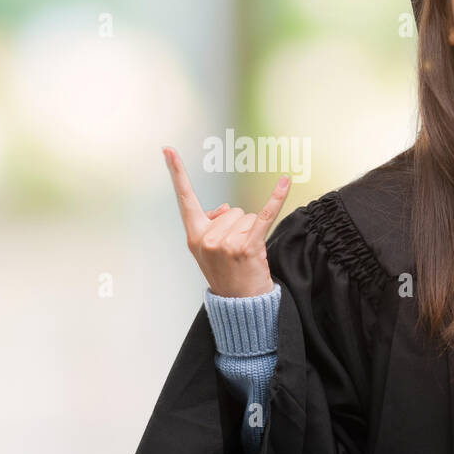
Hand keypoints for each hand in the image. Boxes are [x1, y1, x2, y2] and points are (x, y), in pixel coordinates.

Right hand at [163, 146, 291, 297]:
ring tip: (246, 255)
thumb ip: (210, 224)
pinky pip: (264, 216)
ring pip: (247, 217)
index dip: (177, 173)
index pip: (185, 199)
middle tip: (236, 252)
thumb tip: (223, 208)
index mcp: (194, 235)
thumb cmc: (226, 274)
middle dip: (239, 226)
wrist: (239, 304)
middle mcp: (207, 238)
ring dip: (252, 233)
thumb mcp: (207, 251)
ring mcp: (226, 243)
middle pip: (232, 210)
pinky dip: (277, 198)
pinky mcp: (248, 247)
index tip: (168, 149)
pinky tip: (285, 182)